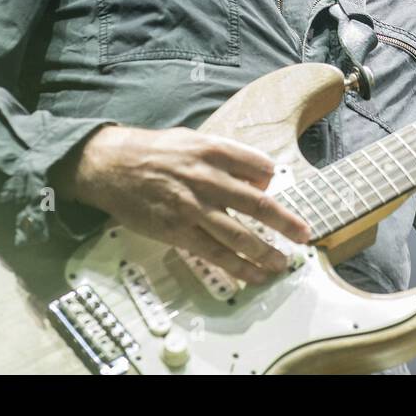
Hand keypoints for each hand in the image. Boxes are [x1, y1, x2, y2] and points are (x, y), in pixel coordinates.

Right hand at [53, 125, 311, 283]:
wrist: (111, 166)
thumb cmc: (155, 153)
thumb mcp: (193, 140)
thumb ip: (227, 157)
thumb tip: (260, 179)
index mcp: (213, 151)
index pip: (259, 166)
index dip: (271, 180)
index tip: (275, 191)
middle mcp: (206, 179)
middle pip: (255, 203)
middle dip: (284, 221)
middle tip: (304, 234)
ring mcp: (192, 207)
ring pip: (238, 234)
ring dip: (264, 251)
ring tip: (282, 263)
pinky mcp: (177, 231)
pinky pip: (213, 253)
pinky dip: (237, 266)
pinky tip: (253, 274)